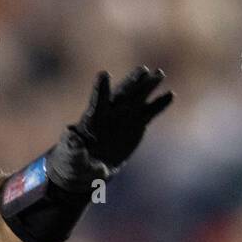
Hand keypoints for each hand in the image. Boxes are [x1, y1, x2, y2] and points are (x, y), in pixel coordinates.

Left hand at [49, 67, 172, 190]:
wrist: (88, 171)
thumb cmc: (73, 164)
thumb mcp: (71, 158)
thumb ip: (72, 147)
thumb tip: (71, 136)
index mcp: (91, 120)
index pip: (96, 102)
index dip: (100, 89)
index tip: (103, 75)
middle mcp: (110, 114)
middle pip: (122, 95)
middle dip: (131, 83)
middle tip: (143, 70)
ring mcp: (125, 117)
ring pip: (137, 98)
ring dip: (148, 86)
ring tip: (159, 74)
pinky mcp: (136, 125)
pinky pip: (149, 112)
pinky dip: (159, 104)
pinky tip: (170, 94)